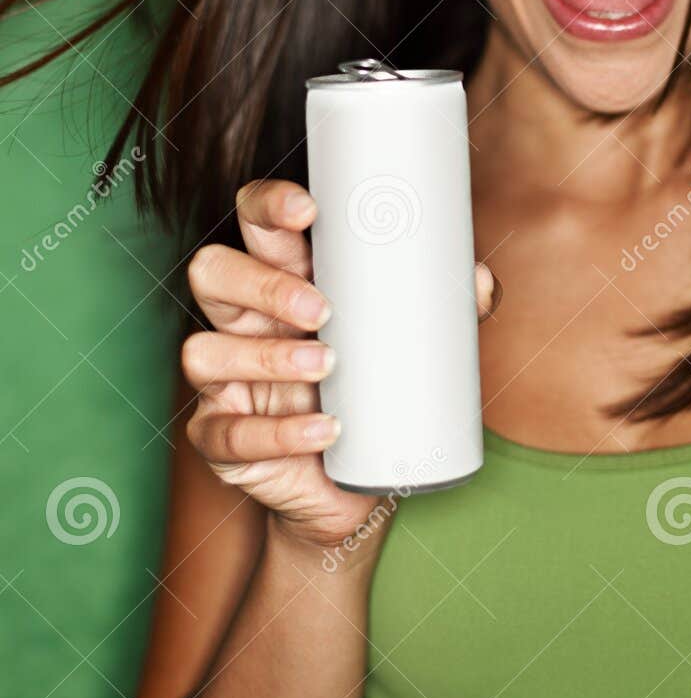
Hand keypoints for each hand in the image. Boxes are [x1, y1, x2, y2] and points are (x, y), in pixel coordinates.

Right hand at [183, 178, 495, 554]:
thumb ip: (439, 310)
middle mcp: (243, 323)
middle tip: (322, 308)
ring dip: (266, 357)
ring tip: (327, 367)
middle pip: (213, 272)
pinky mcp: (220, 437)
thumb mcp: (407, 348)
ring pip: (205, 350)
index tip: (308, 210)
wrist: (356, 490)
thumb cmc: (374, 399)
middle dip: (262, 283)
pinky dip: (278, 433)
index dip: (268, 206)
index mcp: (282, 282)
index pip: (255, 225)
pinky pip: (229, 431)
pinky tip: (324, 430)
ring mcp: (225, 381)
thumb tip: (478, 280)